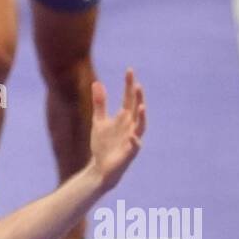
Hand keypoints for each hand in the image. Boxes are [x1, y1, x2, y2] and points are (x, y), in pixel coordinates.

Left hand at [89, 70, 145, 188]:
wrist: (100, 168)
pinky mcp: (129, 153)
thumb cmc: (103, 144)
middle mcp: (130, 126)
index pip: (129, 98)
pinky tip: (132, 136)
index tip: (129, 70)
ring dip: (142, 116)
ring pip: (140, 126)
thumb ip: (100, 103)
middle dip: (138, 97)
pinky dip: (135, 141)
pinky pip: (135, 146)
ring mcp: (132, 139)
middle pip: (136, 109)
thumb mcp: (99, 121)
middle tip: (137, 84)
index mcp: (124, 118)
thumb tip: (97, 82)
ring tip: (142, 106)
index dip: (129, 85)